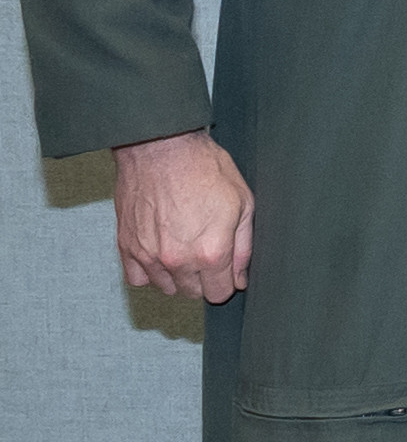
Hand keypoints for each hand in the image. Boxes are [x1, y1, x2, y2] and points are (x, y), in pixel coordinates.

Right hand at [115, 128, 252, 300]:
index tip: (227, 271)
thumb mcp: (243, 203)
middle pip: (193, 292)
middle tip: (207, 251)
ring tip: (185, 247)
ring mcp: (148, 255)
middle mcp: (177, 260)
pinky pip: (138, 278)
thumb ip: (243, 247)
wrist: (162, 147)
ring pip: (166, 288)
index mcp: (211, 252)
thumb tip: (240, 277)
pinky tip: (161, 252)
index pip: (219, 293)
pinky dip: (150, 271)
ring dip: (178, 275)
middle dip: (204, 278)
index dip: (227, 283)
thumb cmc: (204, 168)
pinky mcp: (127, 247)